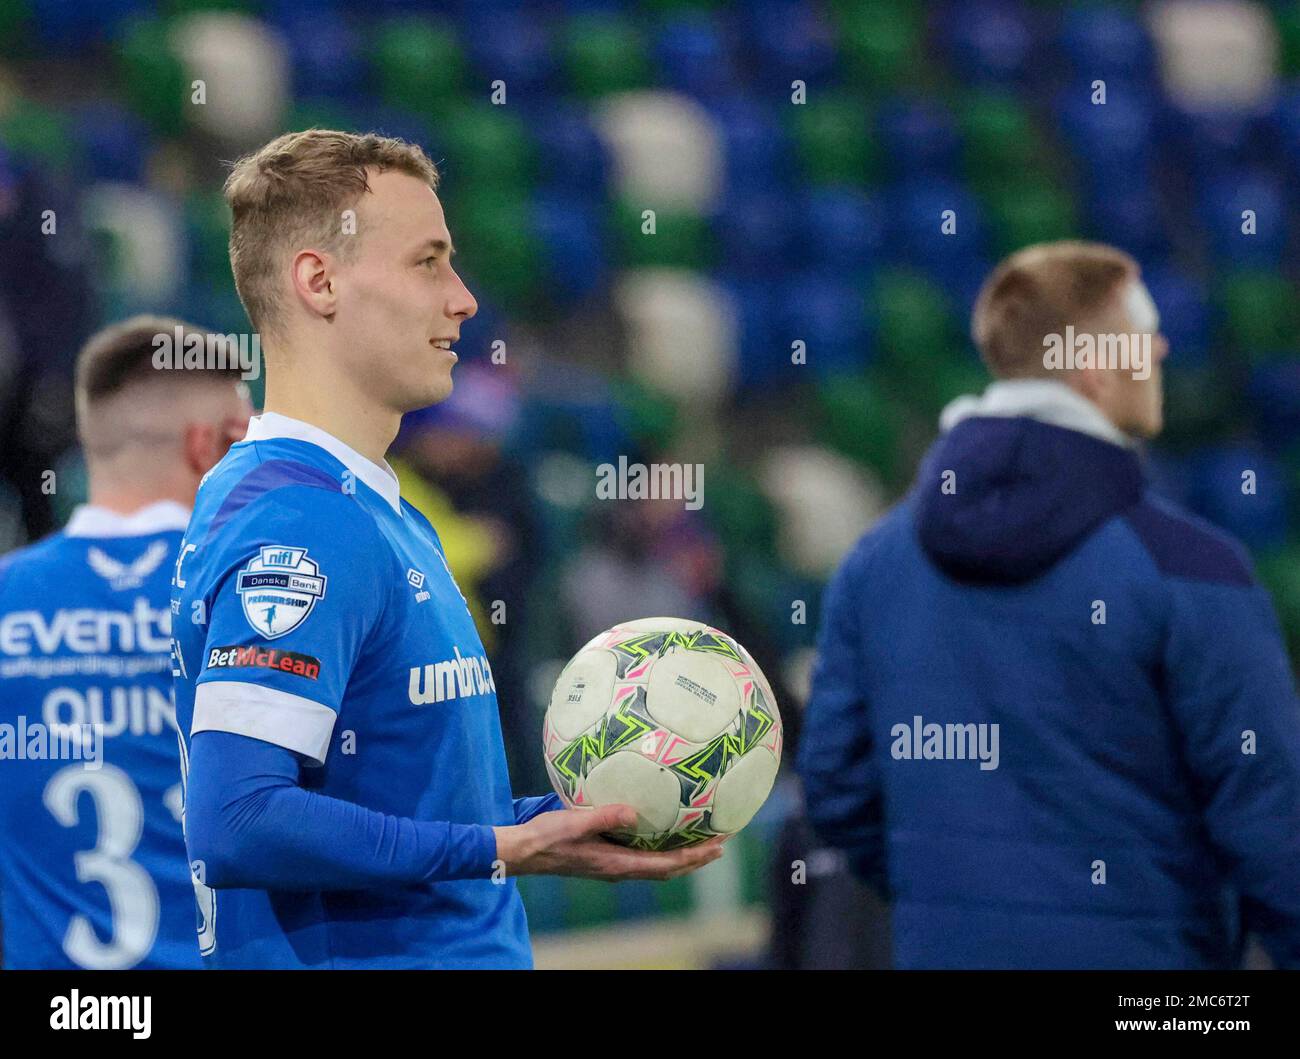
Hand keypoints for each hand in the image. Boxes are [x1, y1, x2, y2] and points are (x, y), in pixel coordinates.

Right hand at [493, 804, 725, 880]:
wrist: (524, 851)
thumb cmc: (546, 837)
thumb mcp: (574, 823)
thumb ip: (604, 817)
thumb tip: (634, 813)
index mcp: (617, 864)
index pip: (666, 866)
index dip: (694, 858)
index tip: (717, 847)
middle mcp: (620, 868)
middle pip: (669, 869)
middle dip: (697, 857)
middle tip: (721, 842)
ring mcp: (613, 864)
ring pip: (658, 864)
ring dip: (682, 854)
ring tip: (702, 838)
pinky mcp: (606, 856)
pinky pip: (643, 855)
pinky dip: (662, 847)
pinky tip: (664, 830)